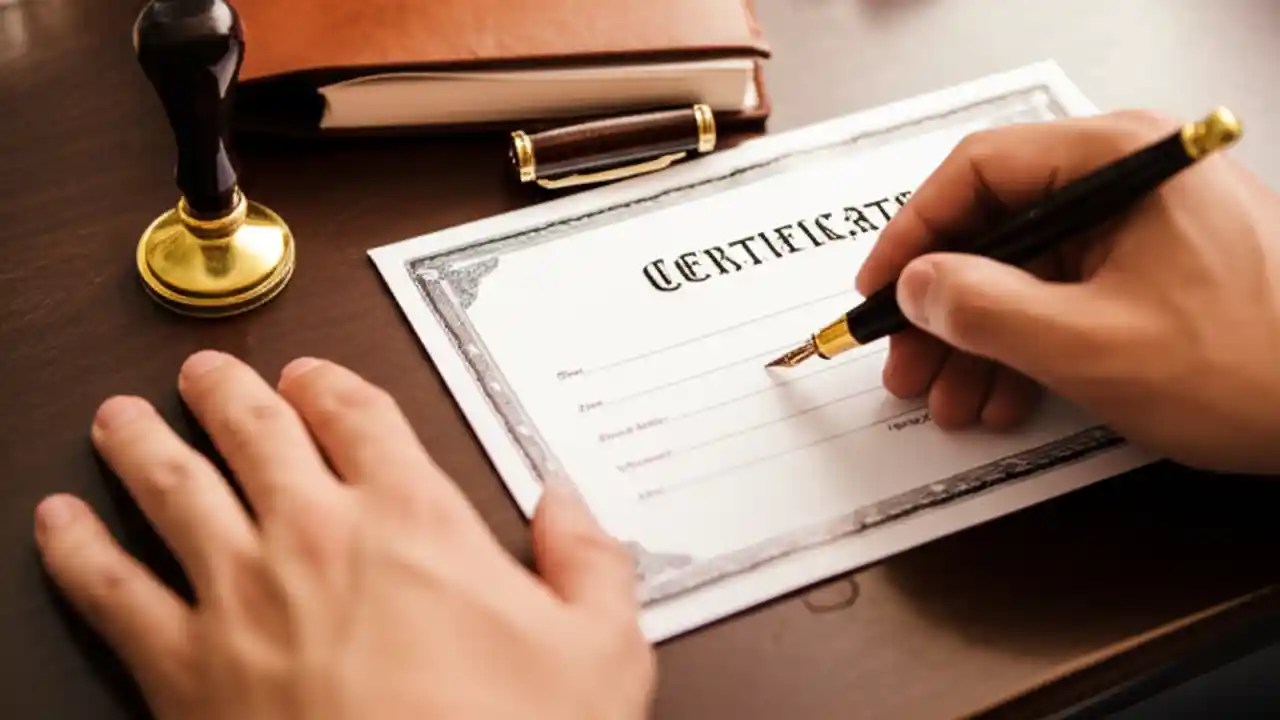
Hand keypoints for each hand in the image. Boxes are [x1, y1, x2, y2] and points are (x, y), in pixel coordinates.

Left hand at [34, 352, 654, 718]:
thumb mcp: (598, 650)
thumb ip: (590, 562)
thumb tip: (570, 507)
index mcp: (412, 518)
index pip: (359, 415)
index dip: (329, 384)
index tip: (311, 378)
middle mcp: (316, 536)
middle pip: (254, 431)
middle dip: (225, 392)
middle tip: (206, 374)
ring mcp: (240, 595)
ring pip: (172, 484)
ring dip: (143, 440)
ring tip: (121, 418)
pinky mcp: (182, 667)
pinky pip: (109, 587)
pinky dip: (74, 546)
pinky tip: (59, 523)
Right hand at [856, 110, 1279, 473]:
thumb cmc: (1256, 366)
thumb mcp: (1088, 345)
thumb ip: (984, 309)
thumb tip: (917, 286)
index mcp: (1118, 160)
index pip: (979, 170)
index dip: (913, 234)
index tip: (879, 289)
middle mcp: (1131, 178)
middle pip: (999, 225)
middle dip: (943, 305)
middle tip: (904, 360)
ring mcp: (1147, 225)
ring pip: (1029, 270)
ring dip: (979, 337)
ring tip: (948, 396)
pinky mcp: (1160, 269)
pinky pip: (1070, 295)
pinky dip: (1030, 345)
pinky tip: (1004, 395)